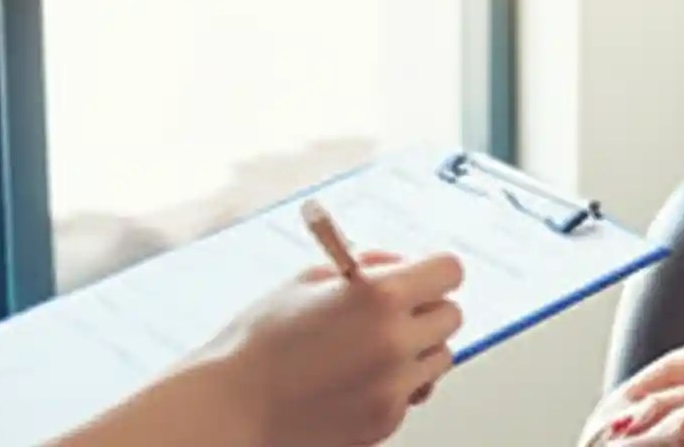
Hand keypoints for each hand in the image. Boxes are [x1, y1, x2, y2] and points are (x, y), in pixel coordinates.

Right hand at [214, 251, 464, 446]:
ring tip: (370, 348)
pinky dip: (395, 383)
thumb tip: (401, 263)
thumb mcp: (309, 279)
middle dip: (426, 309)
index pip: (450, 271)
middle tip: (392, 311)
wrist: (231, 406)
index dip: (432, 271)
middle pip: (451, 315)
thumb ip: (366, 266)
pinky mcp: (386, 420)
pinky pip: (413, 392)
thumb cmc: (261, 340)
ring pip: (439, 358)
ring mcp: (394, 386)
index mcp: (380, 296)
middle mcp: (396, 341)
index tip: (419, 276)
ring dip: (416, 348)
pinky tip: (355, 378)